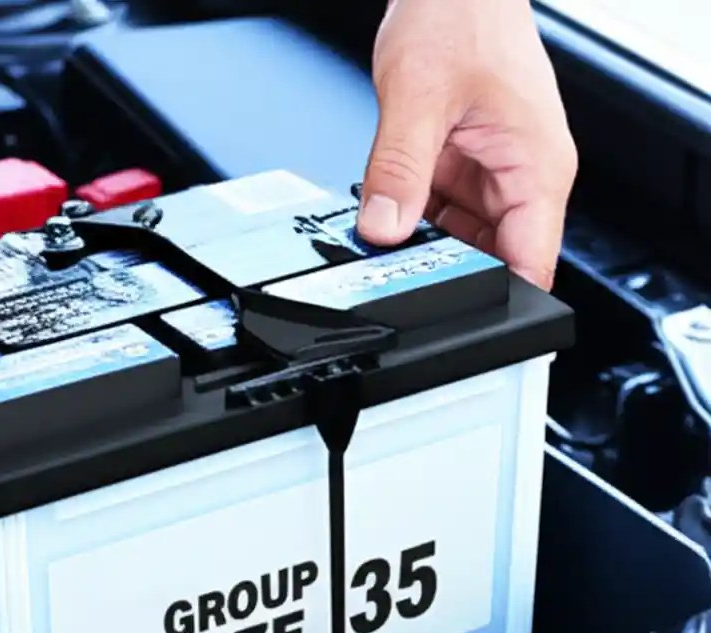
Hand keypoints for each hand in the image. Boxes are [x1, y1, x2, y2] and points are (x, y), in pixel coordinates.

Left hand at [357, 0, 577, 289]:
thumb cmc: (459, 18)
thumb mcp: (417, 99)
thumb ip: (398, 169)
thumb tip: (382, 229)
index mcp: (538, 167)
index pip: (530, 264)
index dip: (495, 300)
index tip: (451, 315)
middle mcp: (523, 174)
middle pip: (489, 258)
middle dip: (443, 269)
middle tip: (394, 268)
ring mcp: (493, 170)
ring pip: (459, 237)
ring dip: (423, 241)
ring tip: (389, 224)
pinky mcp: (464, 163)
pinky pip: (439, 209)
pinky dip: (412, 214)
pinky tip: (389, 203)